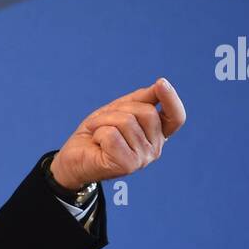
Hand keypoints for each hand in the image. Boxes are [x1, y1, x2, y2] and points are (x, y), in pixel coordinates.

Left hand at [50, 78, 186, 188]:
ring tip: (98, 133)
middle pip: (147, 113)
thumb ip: (140, 99)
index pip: (176, 117)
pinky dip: (98, 132)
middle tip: (104, 121)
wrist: (73, 158)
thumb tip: (160, 85)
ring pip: (127, 122)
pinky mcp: (127, 165)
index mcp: (156, 135)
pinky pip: (112, 134)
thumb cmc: (96, 133)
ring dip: (104, 121)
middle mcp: (155, 149)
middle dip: (120, 109)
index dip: (171, 99)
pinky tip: (96, 143)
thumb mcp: (118, 110)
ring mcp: (142, 159)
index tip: (161, 83)